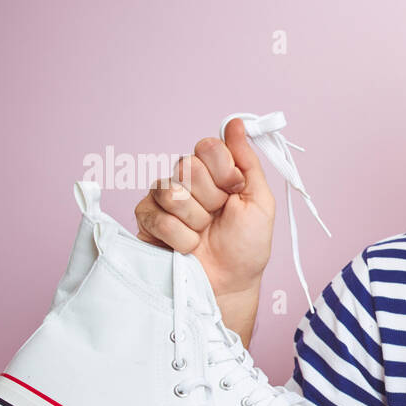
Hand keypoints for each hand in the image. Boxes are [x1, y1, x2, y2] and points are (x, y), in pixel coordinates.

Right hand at [134, 118, 275, 297]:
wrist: (230, 283)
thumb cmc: (247, 246)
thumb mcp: (259, 202)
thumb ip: (247, 161)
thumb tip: (237, 123)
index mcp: (213, 170)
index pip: (208, 147)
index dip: (224, 171)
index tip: (236, 191)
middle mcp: (185, 179)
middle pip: (188, 167)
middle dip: (211, 199)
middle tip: (218, 218)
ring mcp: (162, 198)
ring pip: (172, 193)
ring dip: (196, 221)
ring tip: (203, 234)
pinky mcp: (146, 220)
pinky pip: (158, 218)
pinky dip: (181, 238)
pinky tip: (188, 246)